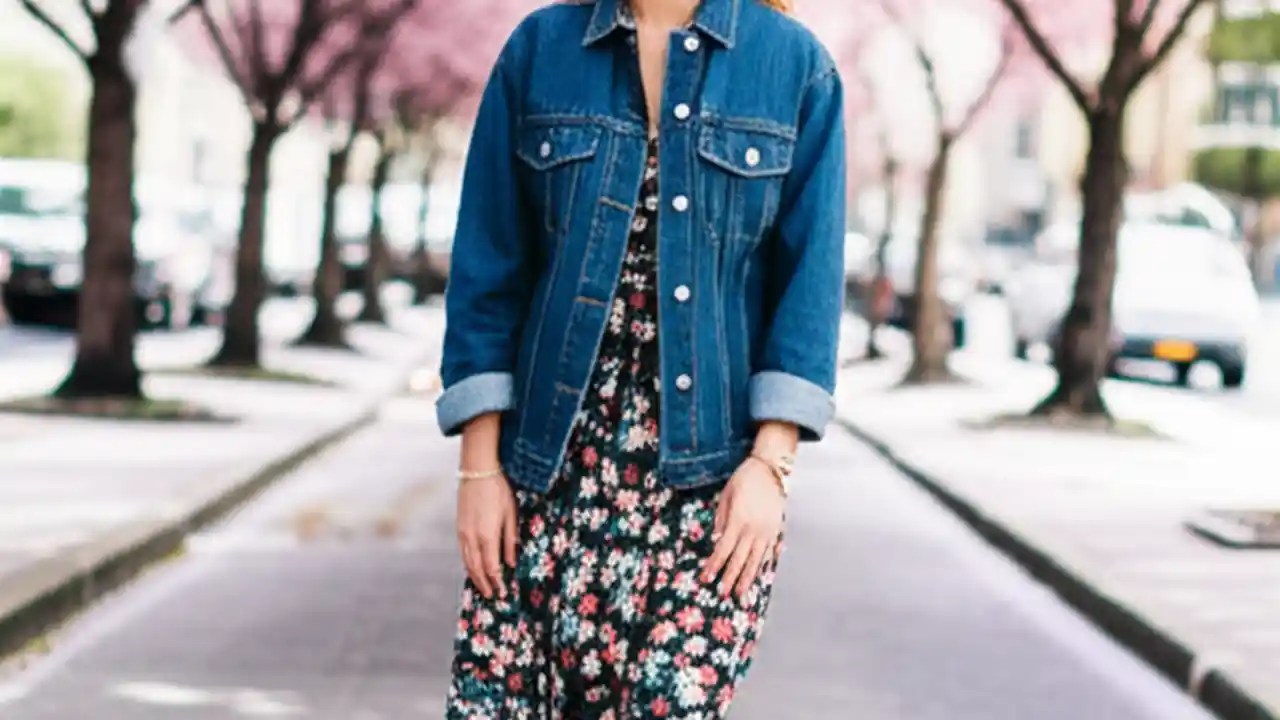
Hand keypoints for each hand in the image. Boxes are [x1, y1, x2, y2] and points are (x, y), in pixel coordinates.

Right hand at [456, 474, 517, 600]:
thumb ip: (509, 540)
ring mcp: (463, 533)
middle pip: (477, 568)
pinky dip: (468, 564)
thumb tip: (511, 562)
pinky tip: (473, 568)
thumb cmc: (498, 489)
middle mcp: (472, 538)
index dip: (497, 581)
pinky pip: (462, 552)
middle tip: (493, 596)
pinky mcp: (459, 527)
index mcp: (487, 535)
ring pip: (467, 562)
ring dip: (475, 577)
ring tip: (483, 587)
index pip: (492, 566)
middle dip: (485, 584)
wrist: (477, 471)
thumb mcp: (510, 513)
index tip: (502, 593)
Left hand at [701, 457, 785, 601]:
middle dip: (730, 578)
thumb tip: (717, 540)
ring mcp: (767, 531)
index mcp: (738, 520)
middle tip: (723, 594)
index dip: (714, 565)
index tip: (706, 578)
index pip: (723, 549)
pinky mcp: (776, 530)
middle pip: (739, 559)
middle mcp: (753, 529)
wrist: (770, 469)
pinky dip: (764, 566)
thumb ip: (721, 519)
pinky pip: (769, 552)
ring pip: (756, 560)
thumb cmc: (744, 480)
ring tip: (742, 593)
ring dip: (747, 578)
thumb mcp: (726, 496)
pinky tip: (760, 576)